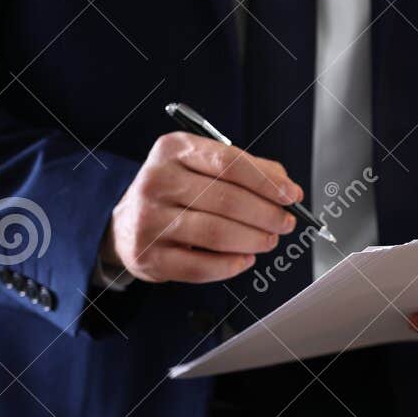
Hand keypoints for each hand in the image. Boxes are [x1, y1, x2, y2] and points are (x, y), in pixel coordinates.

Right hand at [104, 133, 301, 282]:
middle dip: (266, 214)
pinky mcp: (149, 257)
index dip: (266, 180)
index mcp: (173, 150)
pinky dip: (231, 265)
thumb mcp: (201, 167)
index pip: (228, 162)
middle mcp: (156, 181)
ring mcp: (149, 221)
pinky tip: (245, 259)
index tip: (292, 195)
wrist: (125, 224)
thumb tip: (287, 187)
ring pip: (216, 233)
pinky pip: (200, 266)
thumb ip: (246, 170)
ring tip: (269, 241)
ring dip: (253, 240)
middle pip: (226, 200)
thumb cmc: (176, 192)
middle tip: (286, 223)